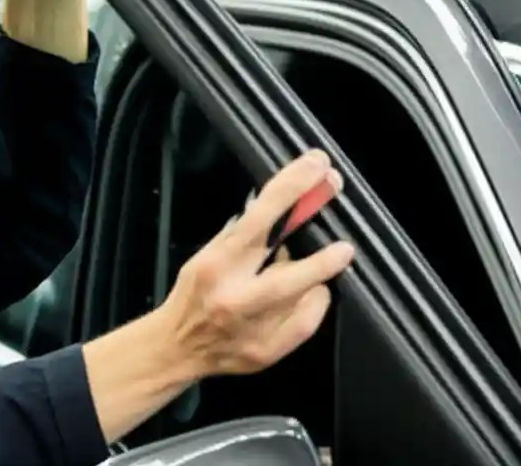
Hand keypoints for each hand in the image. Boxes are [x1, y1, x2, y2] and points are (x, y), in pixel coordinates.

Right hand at [154, 149, 354, 378]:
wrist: (177, 347)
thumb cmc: (193, 293)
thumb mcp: (207, 254)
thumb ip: (241, 236)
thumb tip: (282, 207)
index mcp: (217, 264)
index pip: (259, 220)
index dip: (292, 189)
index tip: (317, 168)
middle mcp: (235, 297)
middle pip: (289, 277)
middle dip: (322, 260)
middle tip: (344, 246)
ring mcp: (253, 329)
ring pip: (304, 299)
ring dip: (316, 278)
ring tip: (319, 267)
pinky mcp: (268, 351)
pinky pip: (307, 322)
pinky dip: (313, 303)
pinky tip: (309, 293)